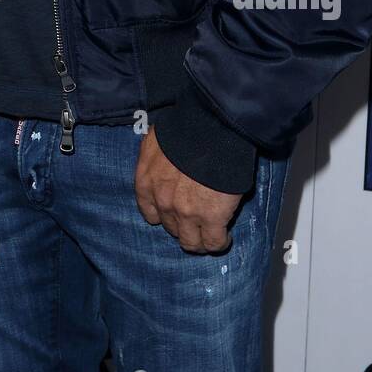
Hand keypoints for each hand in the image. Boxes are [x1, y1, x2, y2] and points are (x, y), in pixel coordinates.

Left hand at [134, 123, 241, 253]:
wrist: (213, 128)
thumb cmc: (186, 128)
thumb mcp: (156, 140)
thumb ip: (153, 158)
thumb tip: (160, 161)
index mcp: (146, 182)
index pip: (150, 213)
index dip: (164, 214)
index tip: (175, 212)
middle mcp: (162, 201)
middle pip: (171, 228)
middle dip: (183, 226)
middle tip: (197, 220)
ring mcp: (186, 213)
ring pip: (190, 243)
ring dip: (200, 240)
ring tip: (210, 234)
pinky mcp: (211, 218)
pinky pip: (213, 242)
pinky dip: (219, 242)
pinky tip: (224, 236)